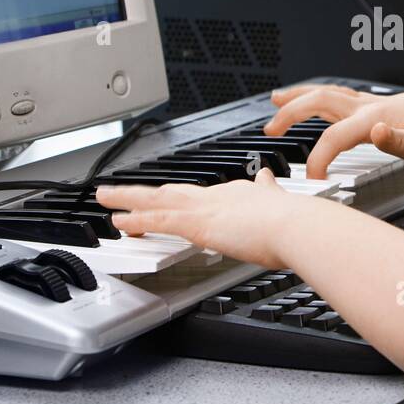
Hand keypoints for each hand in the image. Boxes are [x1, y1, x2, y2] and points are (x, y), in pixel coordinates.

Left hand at [95, 169, 303, 268]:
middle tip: (116, 190)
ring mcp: (206, 208)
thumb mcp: (280, 200)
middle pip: (171, 192)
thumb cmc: (295, 222)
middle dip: (142, 192)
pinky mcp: (199, 224)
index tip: (168, 197)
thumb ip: (270, 190)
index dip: (179, 197)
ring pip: (157, 200)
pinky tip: (120, 221)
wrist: (297, 225)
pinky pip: (159, 220)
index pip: (200, 195)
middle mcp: (217, 195)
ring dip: (128, 199)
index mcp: (237, 193)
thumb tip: (269, 178)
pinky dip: (137, 219)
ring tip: (105, 198)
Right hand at [264, 81, 403, 178]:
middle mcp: (368, 107)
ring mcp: (372, 103)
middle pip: (318, 102)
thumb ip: (398, 142)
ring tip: (275, 100)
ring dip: (297, 98)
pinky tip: (316, 102)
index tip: (313, 181)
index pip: (333, 137)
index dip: (318, 160)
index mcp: (374, 119)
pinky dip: (317, 97)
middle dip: (288, 114)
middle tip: (268, 130)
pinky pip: (337, 96)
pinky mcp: (378, 105)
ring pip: (325, 94)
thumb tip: (375, 132)